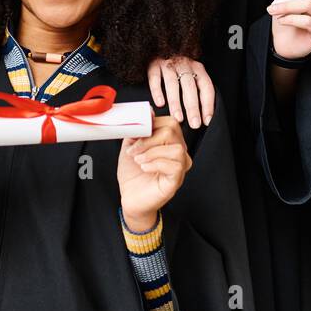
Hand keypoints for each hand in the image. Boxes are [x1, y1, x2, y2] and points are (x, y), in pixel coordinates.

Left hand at [117, 114, 190, 230]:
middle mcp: (178, 152)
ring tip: (138, 160)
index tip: (135, 134)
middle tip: (133, 150)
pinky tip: (144, 168)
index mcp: (169, 141)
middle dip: (149, 138)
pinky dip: (155, 164)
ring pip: (175, 148)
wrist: (130, 198)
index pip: (170, 122)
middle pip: (173, 130)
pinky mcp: (177, 180)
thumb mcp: (130, 146)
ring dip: (152, 152)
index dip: (151, 124)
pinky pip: (174, 166)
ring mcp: (180, 166)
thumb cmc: (132, 174)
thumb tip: (147, 112)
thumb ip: (138, 130)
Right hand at [146, 56, 214, 128]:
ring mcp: (168, 64)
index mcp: (197, 68)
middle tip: (194, 123)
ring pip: (173, 84)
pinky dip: (157, 91)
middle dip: (193, 107)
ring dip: (176, 103)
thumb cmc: (179, 66)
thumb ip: (197, 89)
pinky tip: (160, 103)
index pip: (206, 86)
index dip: (208, 104)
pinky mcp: (154, 64)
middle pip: (190, 87)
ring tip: (178, 118)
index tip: (206, 120)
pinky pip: (155, 78)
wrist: (161, 46)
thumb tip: (203, 114)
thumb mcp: (192, 73)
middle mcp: (184, 64)